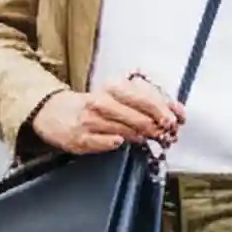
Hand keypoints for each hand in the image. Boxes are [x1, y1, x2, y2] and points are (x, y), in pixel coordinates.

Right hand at [30, 74, 185, 154]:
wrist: (55, 112)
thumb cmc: (93, 106)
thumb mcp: (116, 96)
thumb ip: (145, 102)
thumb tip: (176, 111)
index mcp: (113, 89)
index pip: (145, 98)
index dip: (164, 111)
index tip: (176, 120)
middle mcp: (102, 103)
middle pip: (138, 117)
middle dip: (157, 128)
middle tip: (166, 135)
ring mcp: (91, 122)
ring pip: (125, 131)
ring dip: (142, 137)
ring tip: (150, 140)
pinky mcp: (81, 139)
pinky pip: (104, 143)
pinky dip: (115, 142)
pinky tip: (121, 142)